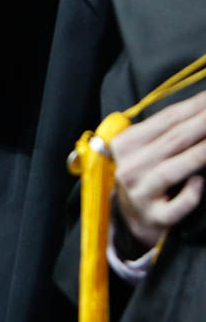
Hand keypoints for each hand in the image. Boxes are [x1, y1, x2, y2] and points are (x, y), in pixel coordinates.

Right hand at [113, 89, 205, 251]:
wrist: (134, 215)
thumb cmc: (146, 172)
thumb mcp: (145, 147)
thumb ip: (166, 129)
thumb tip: (202, 107)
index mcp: (124, 144)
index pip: (166, 119)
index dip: (195, 105)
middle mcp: (129, 168)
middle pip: (173, 140)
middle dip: (204, 122)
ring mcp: (141, 193)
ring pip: (174, 169)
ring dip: (201, 152)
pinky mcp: (156, 216)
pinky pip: (178, 203)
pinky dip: (191, 193)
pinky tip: (200, 182)